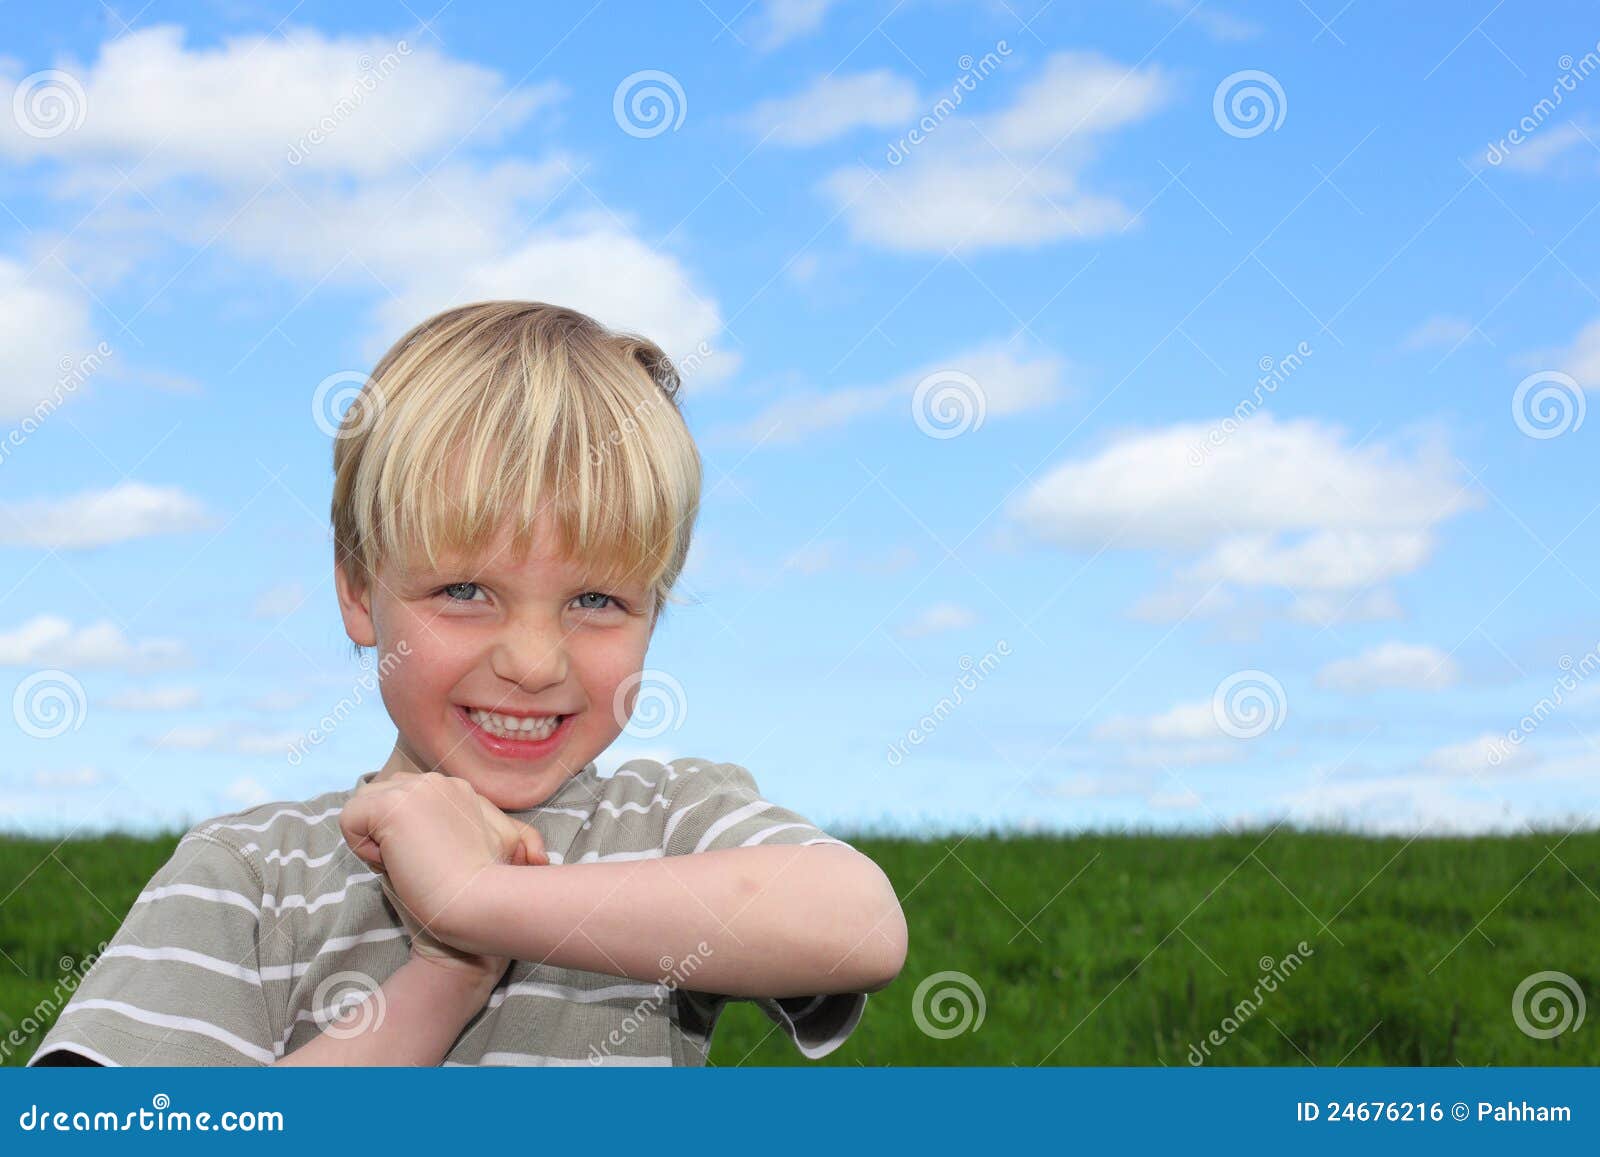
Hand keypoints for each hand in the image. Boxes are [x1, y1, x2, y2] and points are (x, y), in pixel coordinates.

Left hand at [340, 772, 547, 970]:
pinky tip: (394, 865)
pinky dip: (361, 849)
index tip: (432, 861)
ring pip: (364, 806)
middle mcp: (439, 781)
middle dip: (388, 832)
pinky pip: (350, 820)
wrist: (481, 904)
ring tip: (406, 865)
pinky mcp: (393, 806)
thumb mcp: (504, 847)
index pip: (406, 797)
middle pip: (382, 796)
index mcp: (460, 789)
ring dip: (375, 839)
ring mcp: (416, 789)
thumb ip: (493, 828)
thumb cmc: (489, 888)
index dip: (408, 833)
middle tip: (418, 865)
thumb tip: (533, 850)